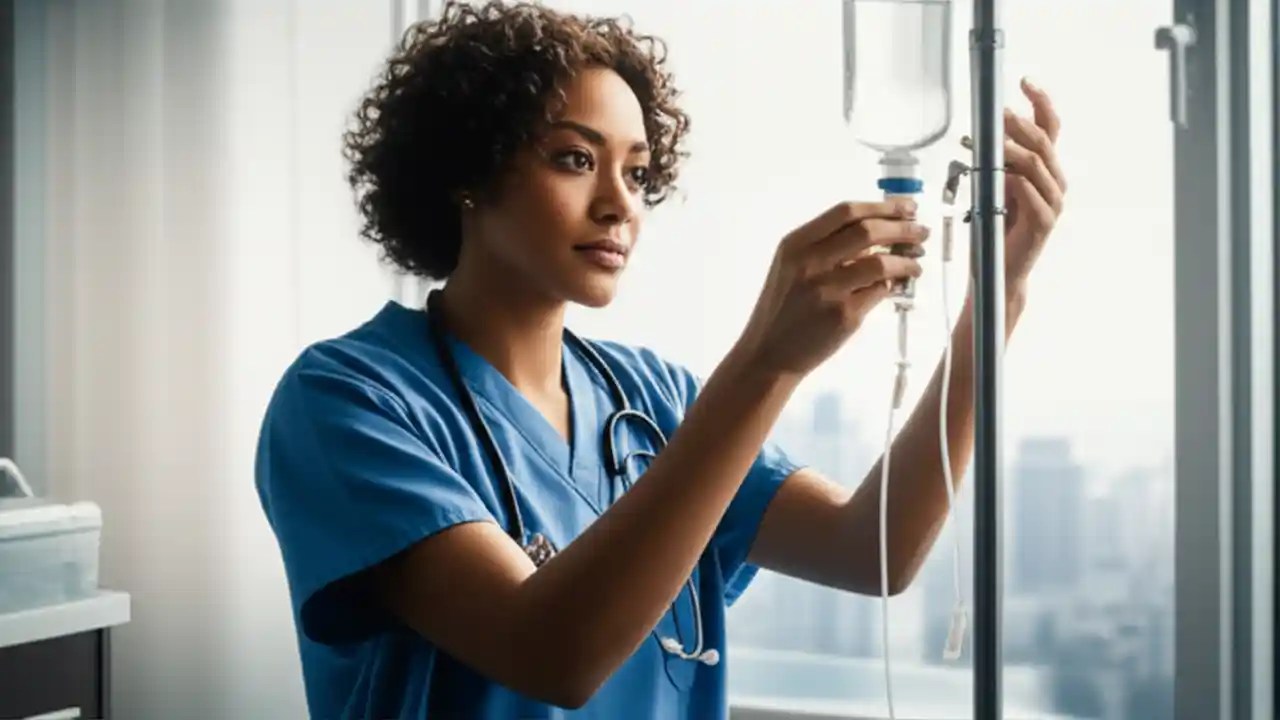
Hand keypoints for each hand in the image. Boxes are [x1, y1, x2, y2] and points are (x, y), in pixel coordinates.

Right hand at [732, 199, 928, 377]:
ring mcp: (828, 289)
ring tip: (916, 262)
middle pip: (868, 231)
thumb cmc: (782, 308)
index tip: (907, 207)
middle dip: (903, 228)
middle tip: (921, 231)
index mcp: (796, 244)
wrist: (768, 353)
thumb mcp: (792, 268)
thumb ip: (827, 248)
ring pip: (881, 263)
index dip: (883, 207)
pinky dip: (893, 286)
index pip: (846, 213)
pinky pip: (879, 292)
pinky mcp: (844, 316)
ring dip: (906, 260)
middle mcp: (810, 262)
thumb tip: (878, 234)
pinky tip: (897, 286)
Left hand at [964, 77, 1066, 307]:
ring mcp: (1052, 201)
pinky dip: (1015, 180)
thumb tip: (982, 135)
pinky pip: (1031, 193)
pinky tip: (1001, 175)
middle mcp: (1054, 181)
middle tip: (998, 113)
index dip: (1041, 102)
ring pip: (1037, 164)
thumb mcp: (994, 187)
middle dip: (1020, 124)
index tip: (1025, 81)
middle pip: (1043, 141)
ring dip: (1012, 149)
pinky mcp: (1044, 221)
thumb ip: (997, 162)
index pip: (1049, 127)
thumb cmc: (997, 227)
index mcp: (1045, 169)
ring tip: (990, 143)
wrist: (1002, 268)